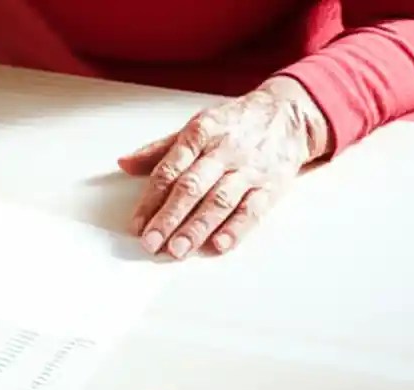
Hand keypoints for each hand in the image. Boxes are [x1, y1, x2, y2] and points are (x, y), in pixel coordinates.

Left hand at [117, 76, 330, 258]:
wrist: (289, 114)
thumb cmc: (235, 123)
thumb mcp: (197, 126)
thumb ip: (160, 149)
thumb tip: (124, 163)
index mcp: (200, 133)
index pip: (169, 170)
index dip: (150, 199)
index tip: (136, 225)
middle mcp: (224, 151)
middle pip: (192, 187)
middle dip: (169, 218)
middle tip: (152, 242)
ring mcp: (249, 169)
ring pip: (219, 201)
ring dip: (197, 228)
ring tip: (178, 250)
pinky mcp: (271, 185)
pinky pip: (252, 210)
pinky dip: (235, 229)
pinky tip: (218, 245)